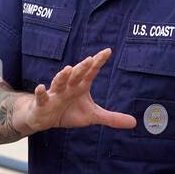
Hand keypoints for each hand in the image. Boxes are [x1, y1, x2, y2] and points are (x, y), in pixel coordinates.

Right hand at [13, 48, 135, 135]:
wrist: (45, 118)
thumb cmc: (69, 112)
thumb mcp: (92, 116)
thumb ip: (112, 118)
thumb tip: (134, 122)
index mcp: (80, 86)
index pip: (91, 72)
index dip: (98, 62)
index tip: (108, 51)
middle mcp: (68, 86)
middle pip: (76, 75)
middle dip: (82, 67)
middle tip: (90, 59)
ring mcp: (55, 94)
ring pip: (59, 82)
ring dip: (62, 76)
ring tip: (68, 69)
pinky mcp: (43, 103)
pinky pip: (41, 97)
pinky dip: (40, 93)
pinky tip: (40, 87)